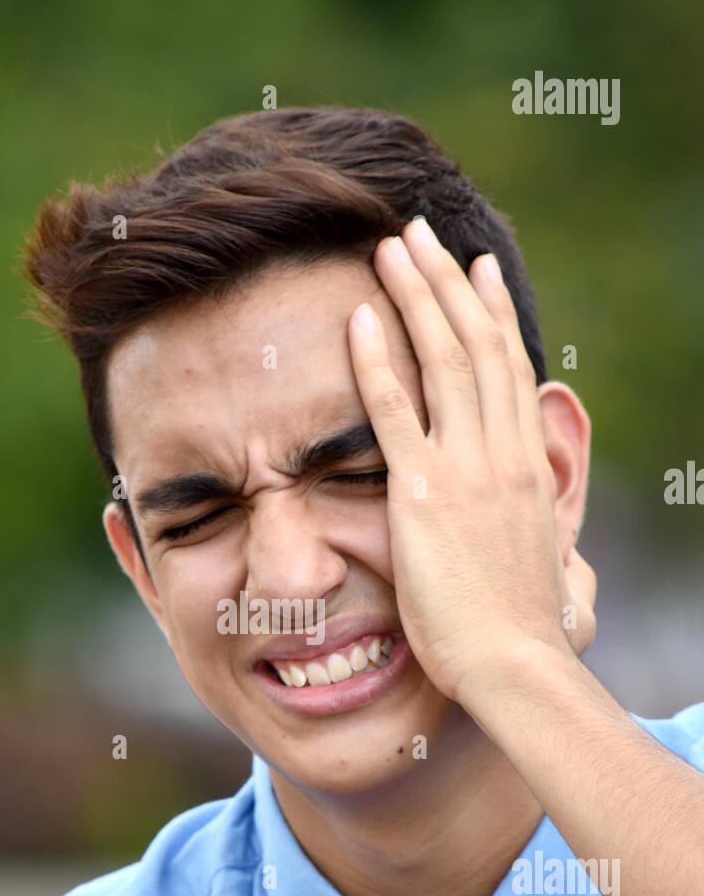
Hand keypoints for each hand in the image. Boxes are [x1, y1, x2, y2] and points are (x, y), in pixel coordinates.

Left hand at [347, 216, 595, 705]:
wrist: (514, 662)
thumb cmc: (520, 628)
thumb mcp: (536, 558)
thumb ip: (527, 522)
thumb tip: (527, 518)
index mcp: (526, 465)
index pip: (508, 369)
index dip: (489, 314)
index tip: (475, 271)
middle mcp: (501, 453)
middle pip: (476, 345)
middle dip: (447, 282)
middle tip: (420, 232)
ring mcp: (465, 468)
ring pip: (442, 359)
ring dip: (416, 296)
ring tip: (390, 246)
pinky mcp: (423, 495)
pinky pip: (394, 412)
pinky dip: (376, 361)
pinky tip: (358, 318)